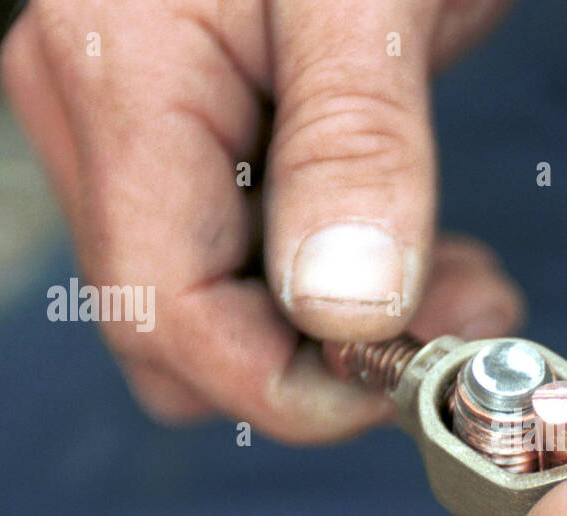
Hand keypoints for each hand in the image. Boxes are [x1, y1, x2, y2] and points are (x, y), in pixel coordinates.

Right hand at [0, 0, 519, 442]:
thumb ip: (351, 147)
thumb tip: (342, 309)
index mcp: (123, 79)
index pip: (169, 315)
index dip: (289, 387)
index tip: (408, 383)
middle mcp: (105, 116)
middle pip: (179, 334)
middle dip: (316, 368)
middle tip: (449, 330)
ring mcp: (145, 126)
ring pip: (217, 311)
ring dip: (337, 336)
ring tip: (461, 290)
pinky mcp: (202, 132)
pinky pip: (246, 259)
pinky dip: (334, 289)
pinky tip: (421, 261)